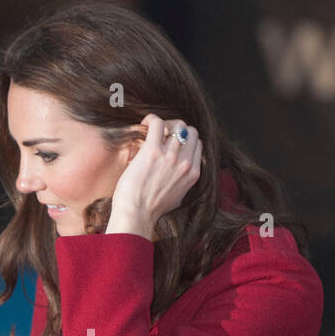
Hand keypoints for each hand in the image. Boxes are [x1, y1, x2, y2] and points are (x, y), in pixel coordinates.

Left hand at [107, 115, 202, 236]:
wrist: (137, 215)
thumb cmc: (151, 210)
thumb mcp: (178, 197)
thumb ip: (183, 182)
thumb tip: (179, 174)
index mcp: (193, 173)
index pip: (197, 144)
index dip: (185, 139)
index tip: (171, 142)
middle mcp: (185, 163)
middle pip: (190, 131)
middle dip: (177, 129)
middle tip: (162, 135)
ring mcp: (170, 156)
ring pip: (176, 124)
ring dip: (163, 125)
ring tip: (151, 132)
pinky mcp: (153, 151)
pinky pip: (157, 122)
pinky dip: (151, 120)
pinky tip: (144, 126)